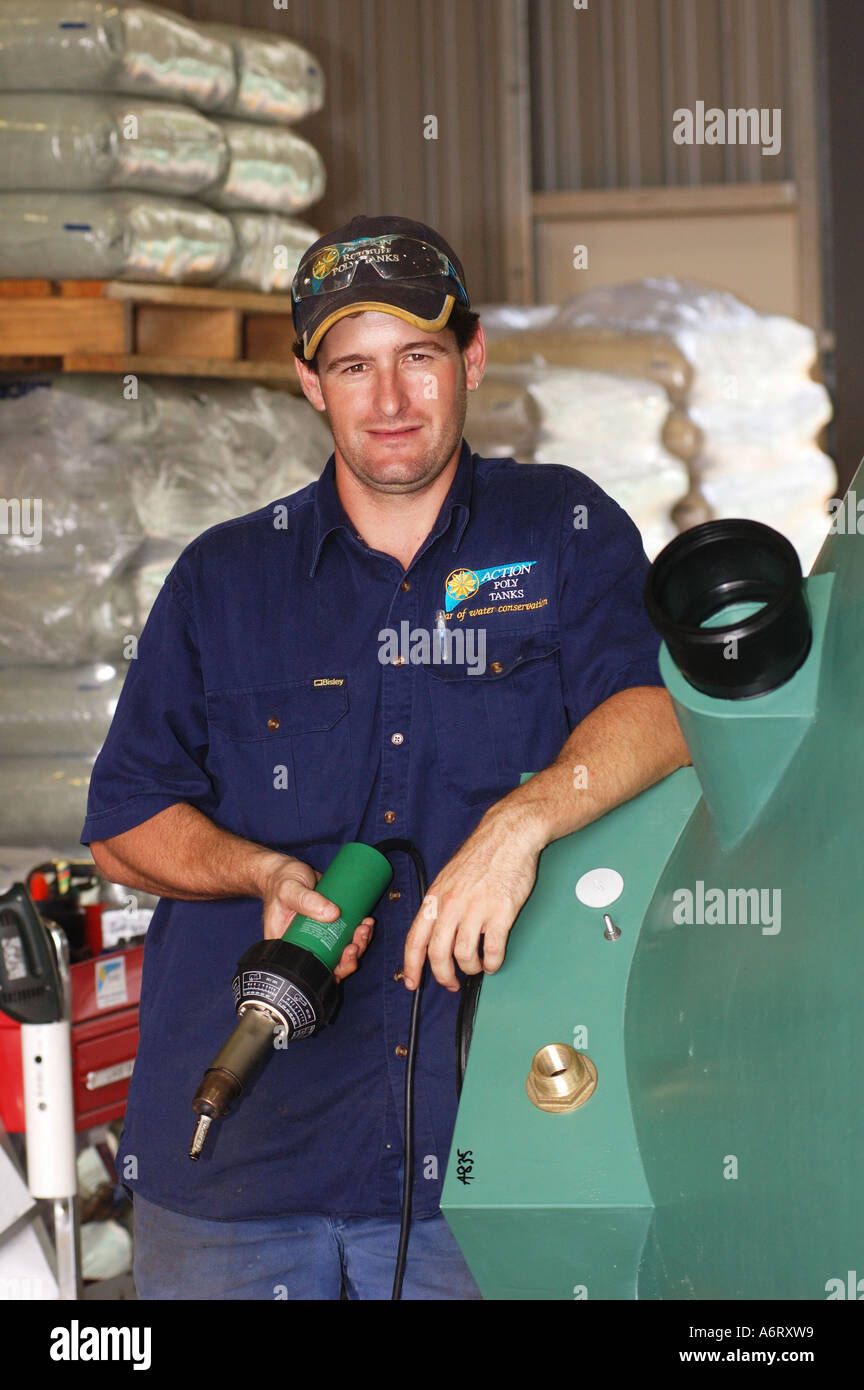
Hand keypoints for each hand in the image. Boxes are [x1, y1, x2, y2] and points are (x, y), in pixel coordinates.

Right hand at [260, 855, 373, 980]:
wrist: (284, 869)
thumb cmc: (281, 881)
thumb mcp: (289, 890)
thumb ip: (306, 900)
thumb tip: (333, 914)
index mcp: (288, 947)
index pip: (312, 970)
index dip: (333, 969)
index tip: (347, 952)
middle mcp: (304, 946)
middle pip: (331, 964)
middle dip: (350, 957)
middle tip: (358, 939)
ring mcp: (318, 936)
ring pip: (341, 951)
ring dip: (358, 944)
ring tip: (365, 927)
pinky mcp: (328, 923)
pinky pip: (345, 935)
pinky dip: (359, 932)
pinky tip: (366, 922)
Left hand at [402, 806, 544, 991]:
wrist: (508, 836)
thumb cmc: (481, 855)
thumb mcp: (448, 877)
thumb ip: (440, 904)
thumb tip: (434, 931)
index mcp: (436, 897)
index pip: (415, 939)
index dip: (411, 965)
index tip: (412, 982)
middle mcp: (452, 905)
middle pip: (438, 954)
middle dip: (444, 976)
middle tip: (451, 983)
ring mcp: (476, 909)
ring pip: (465, 955)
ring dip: (471, 968)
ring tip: (478, 966)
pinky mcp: (501, 912)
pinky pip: (493, 950)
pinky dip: (493, 962)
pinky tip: (494, 961)